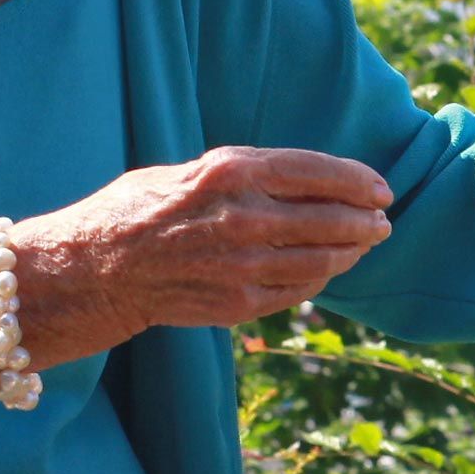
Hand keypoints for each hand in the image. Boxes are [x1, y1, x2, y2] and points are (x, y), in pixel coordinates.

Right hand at [0, 147, 393, 408]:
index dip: (358, 180)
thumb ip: (242, 175)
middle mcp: (242, 218)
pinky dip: (319, 279)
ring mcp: (242, 265)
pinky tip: (325, 269)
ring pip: (322, 260)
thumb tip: (302, 179)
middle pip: (330, 218)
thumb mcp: (185, 172)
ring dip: (351, 252)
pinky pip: (297, 290)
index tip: (381, 187)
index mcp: (229, 172)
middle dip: (366, 221)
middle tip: (383, 220)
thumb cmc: (134, 211)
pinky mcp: (238, 302)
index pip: (316, 171)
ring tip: (364, 244)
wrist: (92, 271)